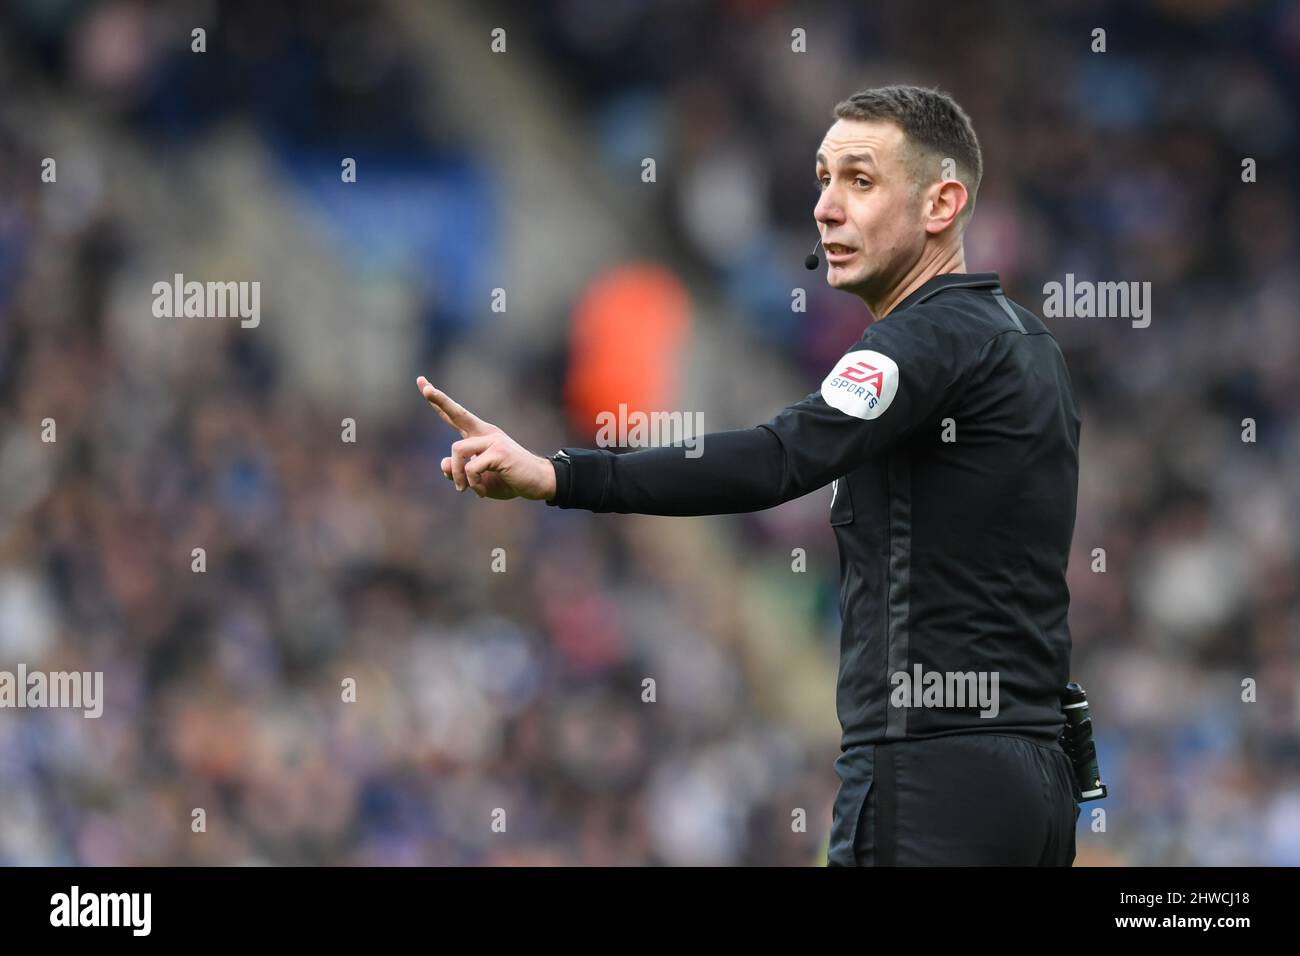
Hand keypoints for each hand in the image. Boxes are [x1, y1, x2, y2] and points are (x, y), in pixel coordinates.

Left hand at [416, 376, 556, 500]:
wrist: (538, 482)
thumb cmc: (508, 479)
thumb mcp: (477, 479)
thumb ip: (459, 472)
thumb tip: (444, 464)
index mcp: (479, 436)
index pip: (455, 415)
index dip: (438, 402)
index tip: (422, 383)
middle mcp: (485, 433)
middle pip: (457, 413)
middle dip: (439, 399)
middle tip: (425, 387)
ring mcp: (493, 440)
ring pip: (457, 450)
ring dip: (457, 474)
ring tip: (463, 489)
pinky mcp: (498, 452)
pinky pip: (471, 468)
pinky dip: (473, 484)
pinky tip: (482, 492)